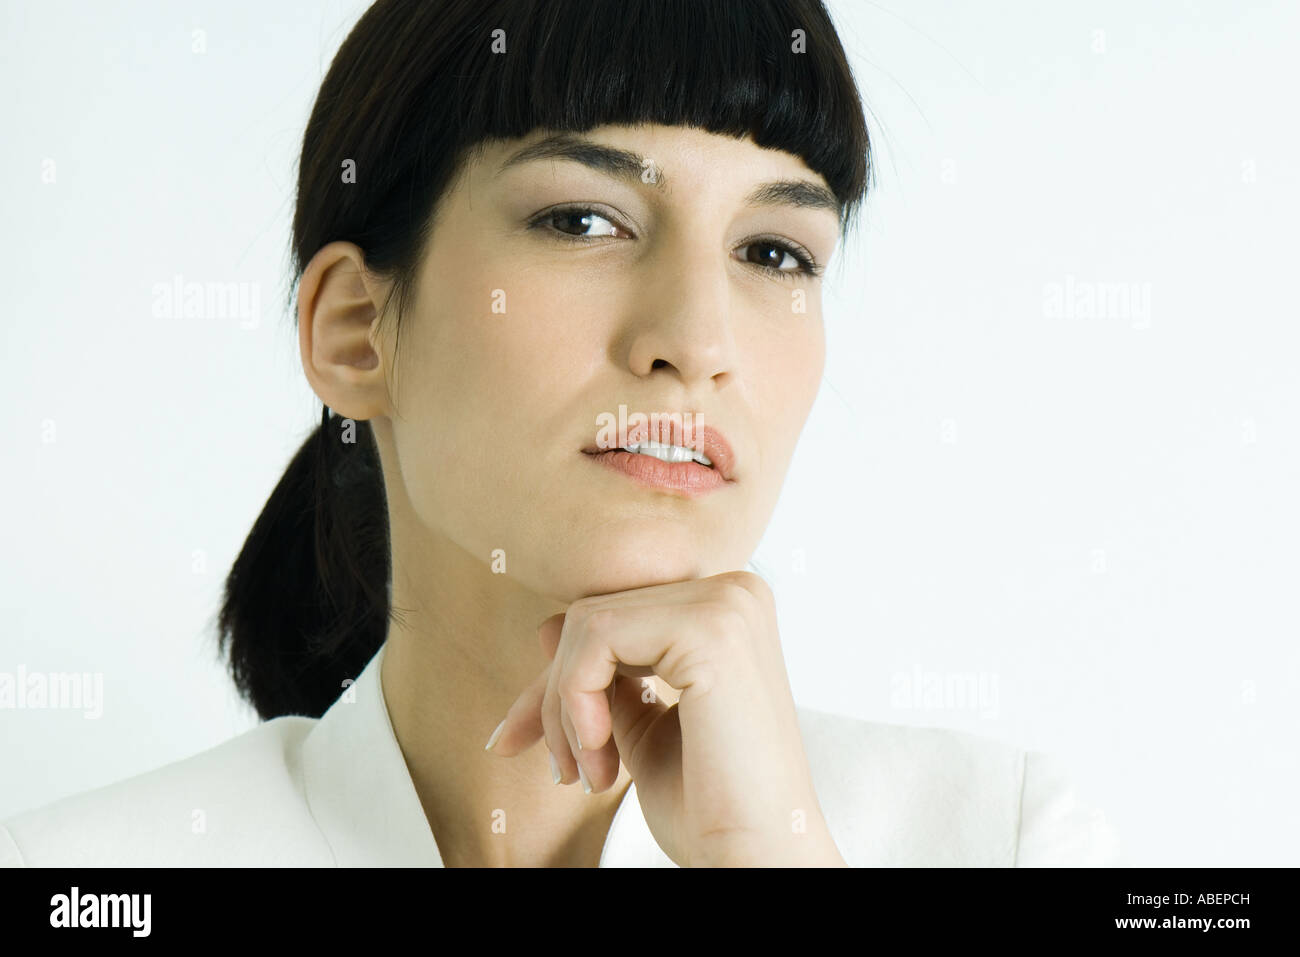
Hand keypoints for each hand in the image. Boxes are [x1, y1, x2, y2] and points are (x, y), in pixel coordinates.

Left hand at [487, 570, 845, 866]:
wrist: (753, 857)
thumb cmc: (710, 807)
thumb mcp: (640, 727)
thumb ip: (606, 675)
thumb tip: (546, 626)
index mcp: (728, 610)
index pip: (614, 618)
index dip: (561, 679)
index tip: (517, 739)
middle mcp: (735, 591)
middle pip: (596, 614)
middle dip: (555, 696)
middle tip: (562, 771)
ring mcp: (726, 603)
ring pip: (588, 624)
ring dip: (566, 707)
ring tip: (589, 773)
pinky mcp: (708, 627)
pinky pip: (597, 638)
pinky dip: (577, 701)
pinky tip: (600, 757)